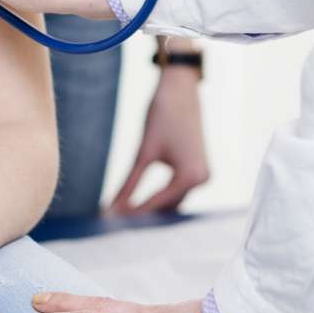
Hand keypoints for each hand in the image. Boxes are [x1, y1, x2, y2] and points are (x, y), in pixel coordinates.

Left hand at [109, 46, 208, 215]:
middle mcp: (202, 179)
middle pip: (167, 206)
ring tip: (123, 213)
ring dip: (152, 207)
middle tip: (114, 222)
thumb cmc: (162, 116)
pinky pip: (178, 190)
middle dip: (143, 213)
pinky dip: (161, 195)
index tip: (109, 221)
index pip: (156, 203)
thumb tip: (111, 208)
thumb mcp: (143, 152)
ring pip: (173, 200)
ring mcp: (203, 175)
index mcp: (190, 176)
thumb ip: (129, 184)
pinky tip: (138, 201)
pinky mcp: (198, 169)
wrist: (180, 90)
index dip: (132, 212)